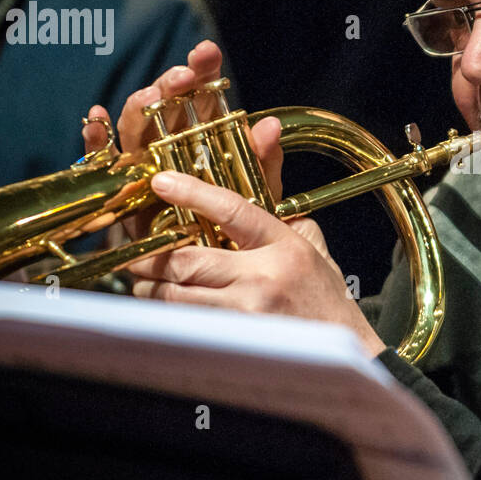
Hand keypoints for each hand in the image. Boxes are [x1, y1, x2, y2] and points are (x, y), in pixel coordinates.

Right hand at [80, 40, 284, 233]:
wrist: (207, 275)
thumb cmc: (232, 231)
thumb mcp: (256, 196)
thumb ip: (263, 163)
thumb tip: (270, 125)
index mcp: (203, 139)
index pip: (202, 98)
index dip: (203, 71)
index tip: (208, 52)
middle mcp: (169, 145)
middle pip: (166, 105)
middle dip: (173, 83)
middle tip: (185, 74)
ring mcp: (143, 164)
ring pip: (136, 125)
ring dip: (142, 104)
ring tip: (155, 93)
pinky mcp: (121, 190)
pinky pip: (101, 160)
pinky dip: (95, 140)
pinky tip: (97, 119)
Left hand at [127, 169, 387, 358]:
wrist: (346, 348)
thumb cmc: (322, 294)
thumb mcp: (308, 239)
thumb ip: (276, 197)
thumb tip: (264, 131)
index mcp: (285, 244)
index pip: (232, 209)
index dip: (192, 193)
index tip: (162, 183)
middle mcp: (266, 275)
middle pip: (189, 261)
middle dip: (152, 259)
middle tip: (135, 256)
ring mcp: (252, 310)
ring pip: (179, 296)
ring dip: (153, 290)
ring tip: (144, 285)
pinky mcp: (241, 339)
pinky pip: (190, 324)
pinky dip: (171, 316)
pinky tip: (165, 312)